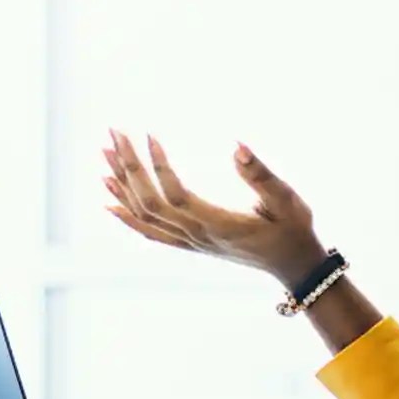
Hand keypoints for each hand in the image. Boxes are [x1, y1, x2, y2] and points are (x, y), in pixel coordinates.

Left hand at [101, 130, 329, 286]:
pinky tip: (110, 200)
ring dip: (122, 185)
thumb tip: (237, 146)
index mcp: (219, 224)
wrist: (293, 265)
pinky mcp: (191, 244)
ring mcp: (192, 242)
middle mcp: (198, 236)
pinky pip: (150, 233)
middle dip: (129, 168)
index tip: (150, 135)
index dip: (158, 167)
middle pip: (151, 203)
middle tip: (115, 134)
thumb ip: (261, 175)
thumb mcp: (286, 200)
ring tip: (105, 155)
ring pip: (145, 216)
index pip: (176, 195)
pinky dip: (127, 216)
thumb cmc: (293, 229)